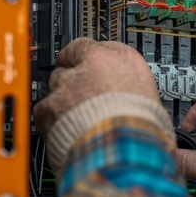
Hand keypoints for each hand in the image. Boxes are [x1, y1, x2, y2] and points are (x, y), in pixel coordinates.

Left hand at [34, 38, 160, 132]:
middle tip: (82, 95)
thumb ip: (133, 88)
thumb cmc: (144, 129)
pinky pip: (43, 108)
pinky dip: (50, 119)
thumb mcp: (152, 99)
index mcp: (124, 60)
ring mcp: (69, 84)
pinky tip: (64, 129)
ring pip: (56, 83)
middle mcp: (94, 66)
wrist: (126, 152)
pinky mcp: (51, 105)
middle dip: (74, 78)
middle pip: (72, 62)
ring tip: (75, 118)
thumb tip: (132, 97)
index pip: (97, 45)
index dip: (87, 57)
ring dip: (62, 98)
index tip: (86, 63)